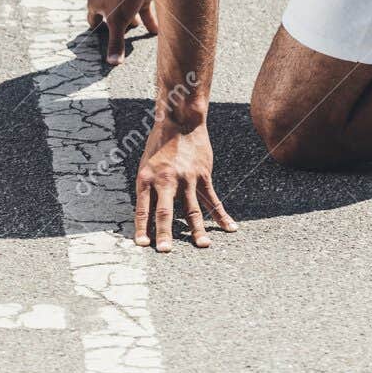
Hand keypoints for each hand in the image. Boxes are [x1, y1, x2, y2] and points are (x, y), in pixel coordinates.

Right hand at [86, 0, 158, 64]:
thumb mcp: (118, 21)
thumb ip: (115, 43)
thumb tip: (112, 63)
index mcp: (96, 1)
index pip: (92, 21)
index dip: (97, 33)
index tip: (101, 45)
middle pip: (110, 18)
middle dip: (117, 30)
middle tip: (122, 45)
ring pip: (128, 15)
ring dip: (133, 26)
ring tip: (138, 40)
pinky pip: (143, 11)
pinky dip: (148, 21)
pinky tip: (154, 32)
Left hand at [134, 121, 236, 251]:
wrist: (180, 121)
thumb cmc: (159, 144)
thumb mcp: (146, 164)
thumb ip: (149, 188)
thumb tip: (150, 213)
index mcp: (146, 178)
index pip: (142, 209)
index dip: (142, 228)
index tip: (142, 244)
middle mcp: (165, 180)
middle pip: (165, 212)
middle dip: (165, 234)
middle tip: (165, 251)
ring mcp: (186, 178)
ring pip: (192, 209)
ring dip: (197, 230)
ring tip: (202, 246)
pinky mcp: (203, 175)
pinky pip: (212, 199)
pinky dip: (221, 214)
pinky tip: (229, 227)